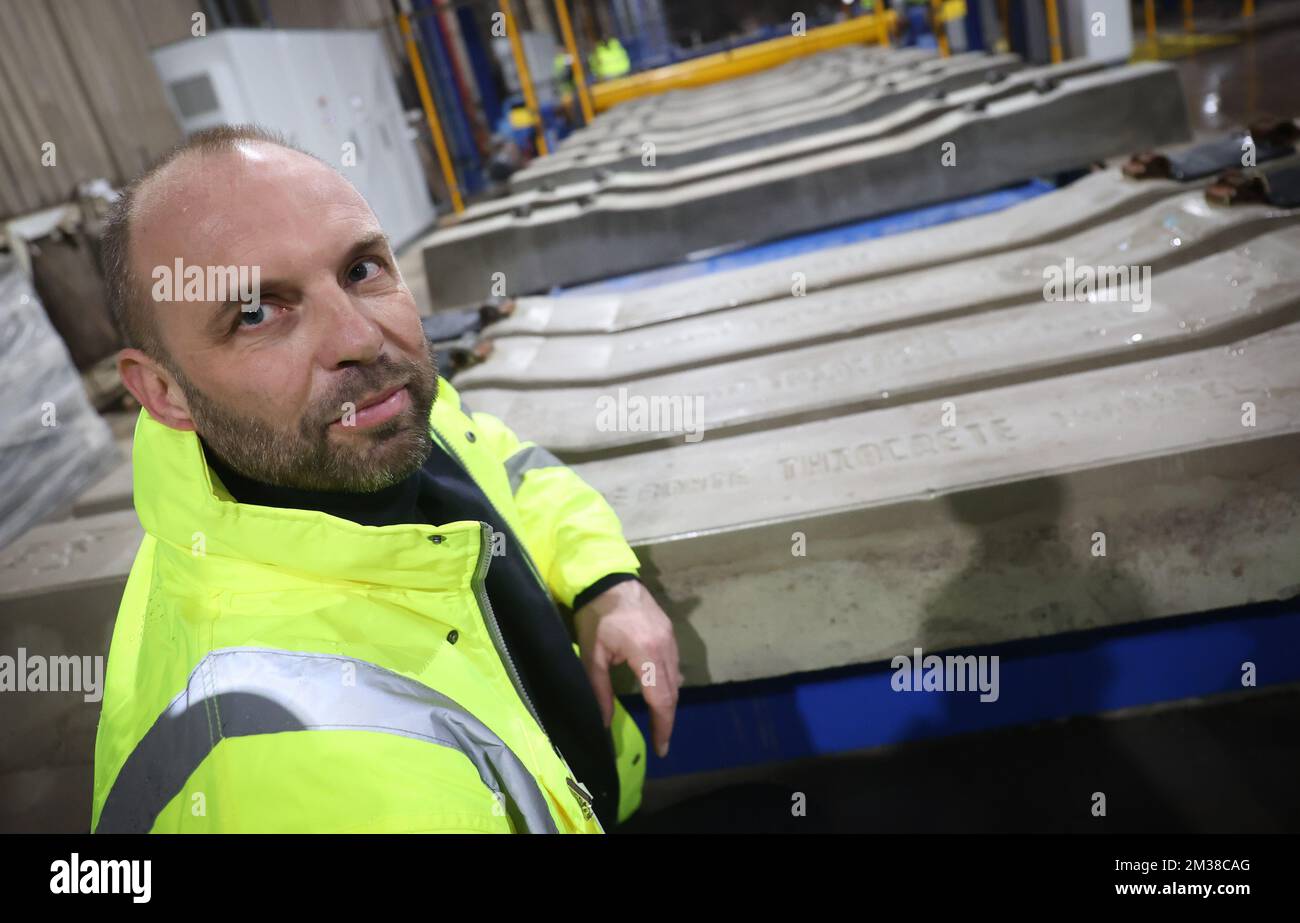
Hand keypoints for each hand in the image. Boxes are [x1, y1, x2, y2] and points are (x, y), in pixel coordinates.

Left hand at [574, 580, 681, 758]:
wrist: (608, 579)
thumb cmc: (596, 616)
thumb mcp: (592, 655)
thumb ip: (599, 691)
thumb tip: (604, 723)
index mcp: (646, 653)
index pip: (660, 699)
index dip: (663, 726)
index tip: (662, 748)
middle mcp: (665, 647)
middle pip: (672, 692)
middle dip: (667, 719)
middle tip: (661, 741)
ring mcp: (671, 638)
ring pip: (676, 679)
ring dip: (668, 701)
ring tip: (657, 720)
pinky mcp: (670, 632)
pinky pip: (674, 664)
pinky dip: (668, 683)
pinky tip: (657, 691)